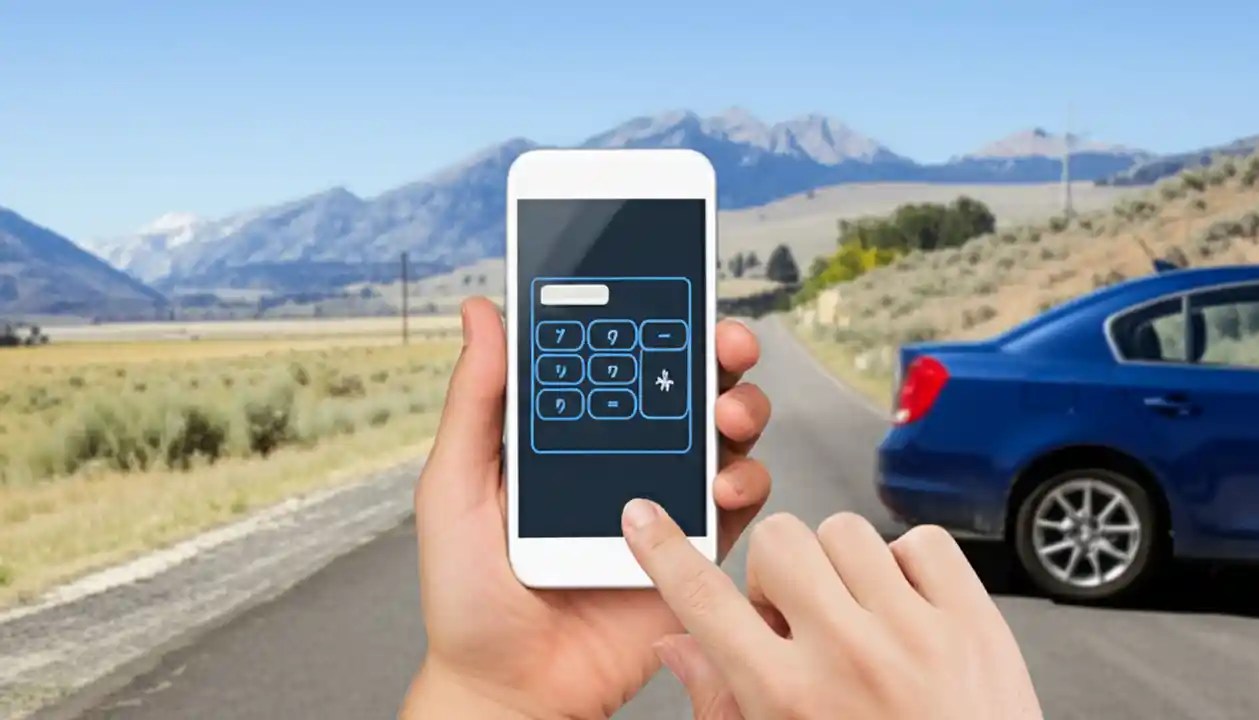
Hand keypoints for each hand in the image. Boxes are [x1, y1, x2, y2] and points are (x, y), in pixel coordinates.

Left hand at [402, 298, 771, 719]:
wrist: (511, 687)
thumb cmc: (469, 595)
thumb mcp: (456, 485)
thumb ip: (476, 401)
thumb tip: (481, 312)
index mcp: (570, 435)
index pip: (620, 359)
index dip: (652, 320)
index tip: (673, 290)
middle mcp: (624, 458)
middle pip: (686, 387)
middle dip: (718, 355)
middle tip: (726, 345)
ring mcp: (661, 502)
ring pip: (724, 436)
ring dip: (740, 411)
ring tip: (726, 418)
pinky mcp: (691, 549)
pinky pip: (738, 505)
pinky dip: (745, 485)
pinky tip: (720, 488)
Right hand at [624, 505, 1042, 719]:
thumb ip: (721, 701)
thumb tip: (676, 644)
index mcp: (787, 699)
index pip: (702, 599)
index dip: (663, 550)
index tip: (644, 519)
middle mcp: (847, 658)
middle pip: (778, 541)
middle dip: (778, 571)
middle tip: (798, 615)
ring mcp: (916, 635)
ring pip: (846, 531)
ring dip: (843, 567)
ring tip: (860, 617)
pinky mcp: (974, 623)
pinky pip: (922, 541)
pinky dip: (911, 566)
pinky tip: (907, 610)